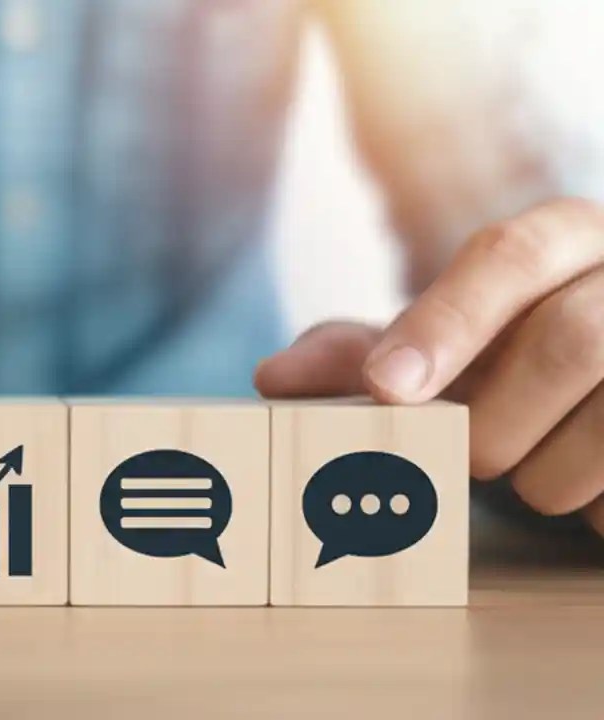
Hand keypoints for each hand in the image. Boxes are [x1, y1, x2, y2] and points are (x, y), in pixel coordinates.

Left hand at [256, 198, 603, 536]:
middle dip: (499, 420)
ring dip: (553, 474)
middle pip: (575, 337)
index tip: (389, 391)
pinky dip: (602, 502)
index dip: (445, 323)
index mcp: (567, 235)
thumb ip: (367, 355)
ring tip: (533, 472)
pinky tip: (591, 490)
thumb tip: (272, 381)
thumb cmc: (521, 365)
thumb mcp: (449, 352)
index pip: (507, 255)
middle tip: (463, 460)